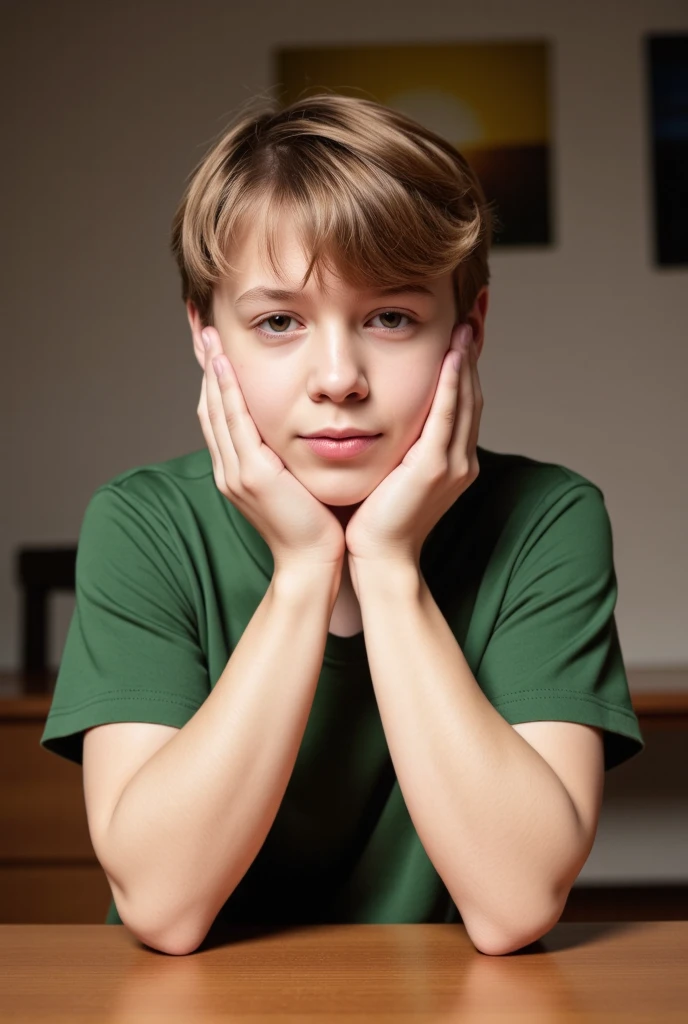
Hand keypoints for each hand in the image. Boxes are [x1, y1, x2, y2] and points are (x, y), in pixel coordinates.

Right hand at [198, 327, 345, 574]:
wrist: (314, 563)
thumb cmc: (315, 526)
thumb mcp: (296, 484)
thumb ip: (289, 458)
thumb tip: (300, 431)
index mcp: (237, 470)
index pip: (219, 416)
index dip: (214, 381)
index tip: (215, 348)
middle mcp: (228, 468)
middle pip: (208, 406)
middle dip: (205, 366)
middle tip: (200, 328)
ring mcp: (234, 472)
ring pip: (215, 409)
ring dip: (211, 370)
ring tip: (206, 334)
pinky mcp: (251, 475)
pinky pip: (234, 423)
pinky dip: (227, 392)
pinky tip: (224, 365)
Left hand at [345, 322, 482, 586]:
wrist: (378, 559)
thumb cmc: (374, 520)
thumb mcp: (390, 472)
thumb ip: (396, 443)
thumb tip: (379, 414)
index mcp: (450, 460)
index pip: (463, 400)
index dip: (465, 361)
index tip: (465, 324)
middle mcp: (460, 459)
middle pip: (473, 392)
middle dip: (474, 349)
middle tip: (477, 307)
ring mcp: (452, 464)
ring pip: (467, 399)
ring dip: (468, 357)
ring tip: (470, 319)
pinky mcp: (435, 469)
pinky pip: (448, 416)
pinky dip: (453, 383)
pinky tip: (452, 354)